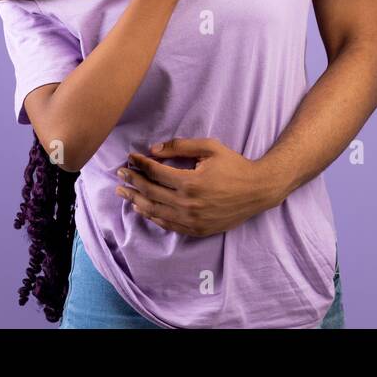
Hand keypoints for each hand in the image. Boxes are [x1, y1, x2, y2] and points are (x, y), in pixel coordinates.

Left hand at [114, 138, 285, 236]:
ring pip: (155, 211)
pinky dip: (152, 216)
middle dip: (132, 181)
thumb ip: (180, 146)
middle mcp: (187, 203)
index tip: (130, 158)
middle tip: (119, 174)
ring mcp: (191, 220)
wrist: (257, 190)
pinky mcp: (196, 230)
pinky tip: (142, 209)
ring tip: (123, 193)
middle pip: (150, 192)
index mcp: (190, 182)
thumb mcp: (210, 148)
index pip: (155, 172)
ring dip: (136, 200)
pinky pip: (167, 225)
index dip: (140, 164)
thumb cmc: (234, 165)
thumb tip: (153, 150)